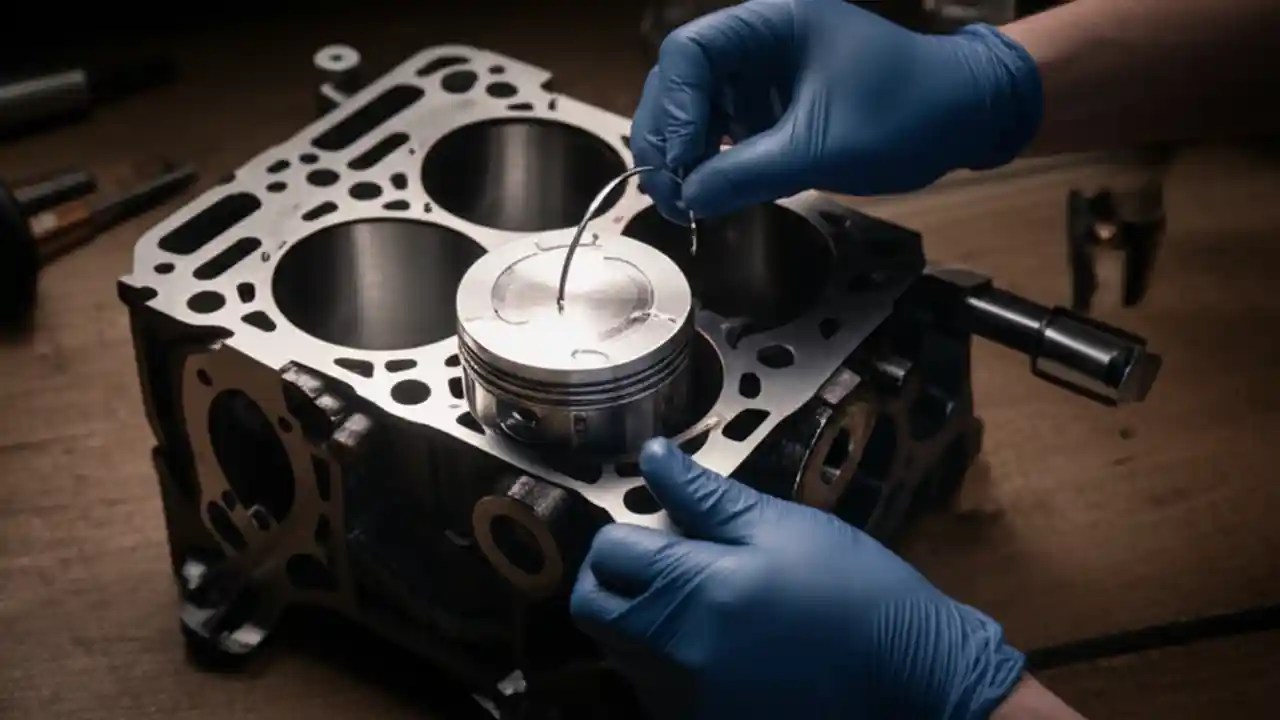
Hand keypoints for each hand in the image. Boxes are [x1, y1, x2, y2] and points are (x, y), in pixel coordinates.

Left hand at [570, 438, 1024, 718]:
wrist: (911, 677)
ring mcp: (686, 699)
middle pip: (594, 608)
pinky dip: (667, 660)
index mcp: (692, 593)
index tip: (657, 526)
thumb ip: (705, 497)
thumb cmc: (855, 593)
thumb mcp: (783, 528)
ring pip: (619, 651)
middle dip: (614, 576)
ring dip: (639, 619)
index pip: (606, 554)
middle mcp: (676, 655)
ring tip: (702, 600)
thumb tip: (653, 457)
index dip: (626, 530)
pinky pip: (654, 688)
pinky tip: (719, 641)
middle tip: (662, 559)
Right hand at [631, 0, 1042, 223]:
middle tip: (668, 191)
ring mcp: (766, 72)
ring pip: (698, 106)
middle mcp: (760, 41)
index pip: (690, 53)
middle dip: (669, 136)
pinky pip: (726, 128)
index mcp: (771, 23)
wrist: (963, 116)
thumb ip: (747, 172)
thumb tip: (689, 197)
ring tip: (685, 200)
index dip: (674, 109)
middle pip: (683, 79)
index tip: (679, 163)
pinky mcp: (776, 104)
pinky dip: (711, 160)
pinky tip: (710, 191)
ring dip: (684, 152)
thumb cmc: (907, 112)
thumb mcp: (820, 148)